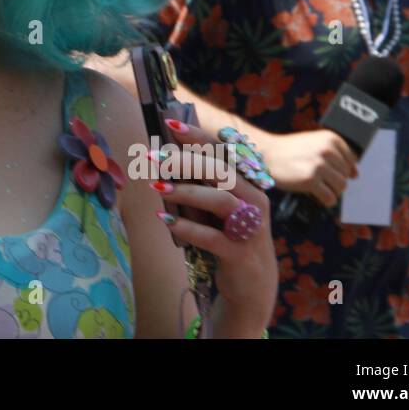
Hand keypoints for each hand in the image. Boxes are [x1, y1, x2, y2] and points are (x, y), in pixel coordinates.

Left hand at [154, 120, 277, 333]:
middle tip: (155, 157)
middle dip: (186, 161)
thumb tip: (165, 160)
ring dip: (186, 191)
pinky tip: (164, 221)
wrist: (252, 285)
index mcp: (248, 184)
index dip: (198, 137)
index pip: (224, 152)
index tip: (170, 124)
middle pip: (221, 172)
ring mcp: (251, 227)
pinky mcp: (241, 253)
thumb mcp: (217, 209)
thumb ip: (201, 186)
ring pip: (220, 201)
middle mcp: (254, 201)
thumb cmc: (228, 237)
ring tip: (157, 186)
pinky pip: (212, 237)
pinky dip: (187, 227)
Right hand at [256, 129, 357, 206]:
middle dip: (334, 180)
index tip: (327, 169)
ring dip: (331, 191)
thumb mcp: (314, 143)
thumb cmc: (290, 150)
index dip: (341, 168)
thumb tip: (355, 175)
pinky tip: (315, 195)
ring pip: (341, 187)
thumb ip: (335, 154)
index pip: (352, 160)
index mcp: (331, 138)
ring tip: (317, 187)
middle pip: (346, 175)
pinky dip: (325, 200)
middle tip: (316, 178)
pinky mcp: (310, 180)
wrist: (265, 153)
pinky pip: (329, 198)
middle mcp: (327, 150)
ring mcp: (319, 165)